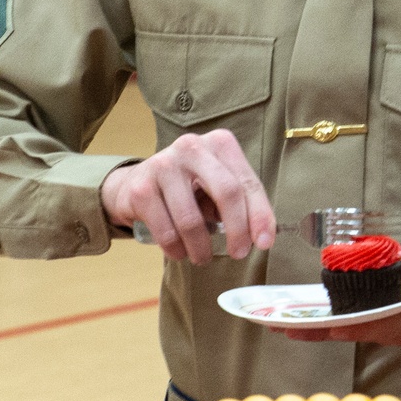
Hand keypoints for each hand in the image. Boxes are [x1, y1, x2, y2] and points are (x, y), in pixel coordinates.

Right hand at [102, 129, 274, 263]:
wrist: (136, 184)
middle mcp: (192, 147)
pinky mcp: (140, 188)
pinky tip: (180, 252)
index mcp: (219, 143)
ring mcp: (164, 164)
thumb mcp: (218, 186)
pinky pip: (166, 230)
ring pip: (192, 219)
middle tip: (239, 254)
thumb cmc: (190, 187)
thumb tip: (263, 237)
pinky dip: (176, 249)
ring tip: (202, 257)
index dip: (260, 215)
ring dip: (201, 248)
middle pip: (227, 192)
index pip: (247, 182)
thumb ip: (242, 204)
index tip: (265, 243)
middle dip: (237, 230)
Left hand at [278, 240, 400, 345]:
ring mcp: (391, 328)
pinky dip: (326, 322)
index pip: (373, 323)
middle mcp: (398, 328)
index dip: (343, 324)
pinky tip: (303, 317)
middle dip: (313, 328)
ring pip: (346, 331)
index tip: (315, 323)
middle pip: (350, 331)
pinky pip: (351, 325)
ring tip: (277, 321)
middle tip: (275, 322)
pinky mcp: (385, 323)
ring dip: (313, 327)